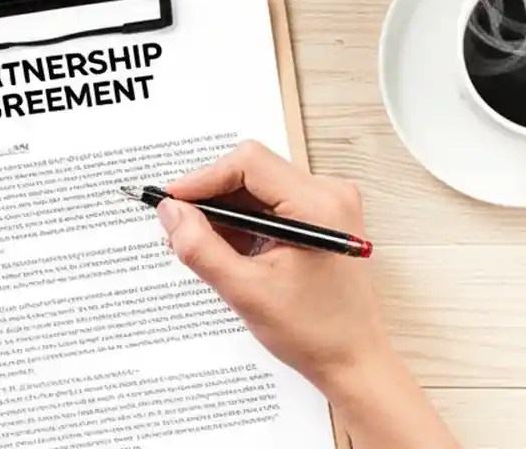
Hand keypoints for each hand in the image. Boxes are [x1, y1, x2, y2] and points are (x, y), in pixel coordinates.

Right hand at [157, 141, 457, 448]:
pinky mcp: (322, 220)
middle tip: (179, 227)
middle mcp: (329, 195)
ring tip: (201, 245)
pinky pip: (272, 205)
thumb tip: (170, 212)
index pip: (248, 163)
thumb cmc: (315, 332)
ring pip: (258, 188)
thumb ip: (200, 247)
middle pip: (252, 172)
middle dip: (211, 197)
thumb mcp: (245, 290)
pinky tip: (227, 250)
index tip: (172, 202)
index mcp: (318, 205)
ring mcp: (328, 206)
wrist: (355, 362)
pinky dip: (244, 222)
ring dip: (226, 212)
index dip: (203, 178)